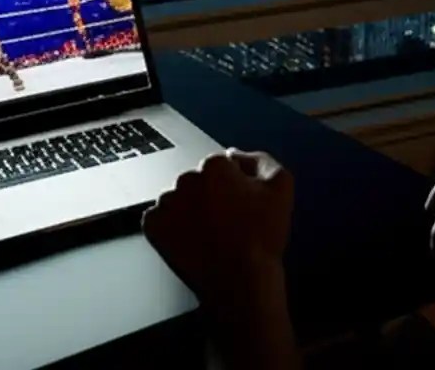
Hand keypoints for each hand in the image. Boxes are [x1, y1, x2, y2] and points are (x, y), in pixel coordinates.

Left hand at [143, 150, 293, 311]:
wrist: (239, 280)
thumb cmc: (261, 237)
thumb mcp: (281, 185)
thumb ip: (261, 160)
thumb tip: (237, 155)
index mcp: (214, 166)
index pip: (221, 166)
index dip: (234, 186)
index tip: (241, 205)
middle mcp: (185, 179)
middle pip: (198, 181)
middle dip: (209, 196)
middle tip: (227, 222)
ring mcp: (166, 203)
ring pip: (179, 199)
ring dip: (190, 211)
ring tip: (210, 234)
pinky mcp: (153, 226)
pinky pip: (161, 219)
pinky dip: (172, 228)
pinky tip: (192, 240)